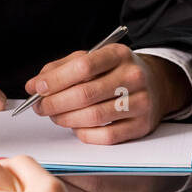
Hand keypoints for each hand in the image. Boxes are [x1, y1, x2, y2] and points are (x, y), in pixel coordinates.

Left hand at [24, 46, 191, 143]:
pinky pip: (105, 136)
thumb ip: (62, 68)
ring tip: (55, 116)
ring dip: (65, 119)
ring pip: (93, 117)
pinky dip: (84, 134)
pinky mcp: (141, 125)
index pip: (83, 66)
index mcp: (119, 54)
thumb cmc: (116, 72)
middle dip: (54, 103)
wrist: (156, 84)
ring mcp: (140, 102)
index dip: (55, 79)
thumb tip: (35, 85)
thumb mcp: (94, 58)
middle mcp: (133, 77)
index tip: (37, 87)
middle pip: (85, 94)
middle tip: (40, 107)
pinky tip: (76, 126)